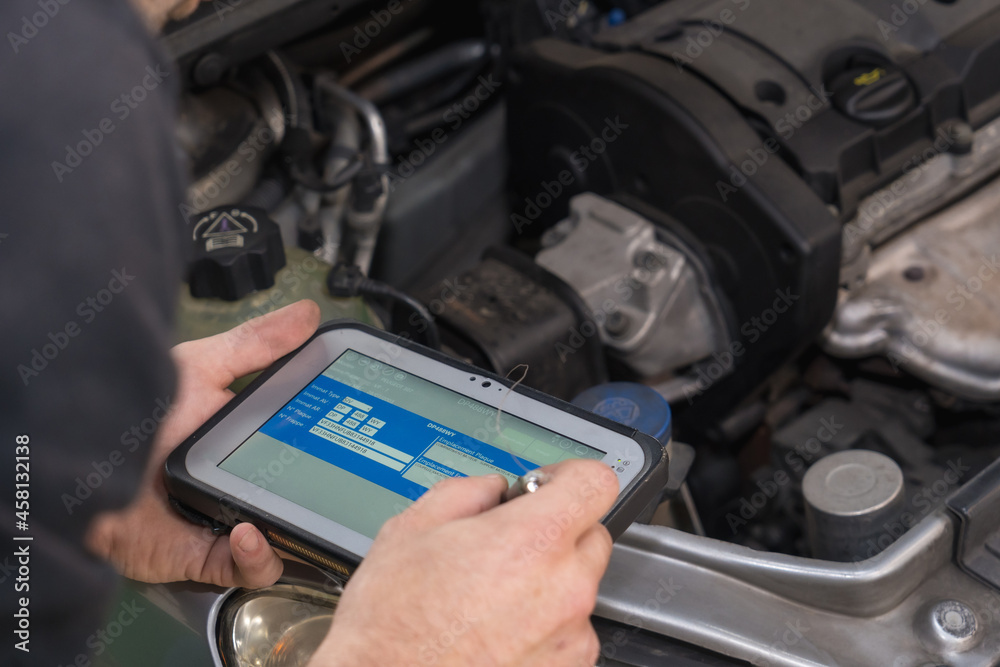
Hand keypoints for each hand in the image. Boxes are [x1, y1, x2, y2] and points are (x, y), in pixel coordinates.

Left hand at [86, 300, 320, 586]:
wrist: (79, 459)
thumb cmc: (131, 411)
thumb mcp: (202, 366)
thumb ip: (257, 344)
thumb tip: (308, 314)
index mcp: (242, 438)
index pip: (297, 445)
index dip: (324, 444)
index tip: (348, 433)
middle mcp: (237, 482)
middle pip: (295, 496)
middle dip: (318, 495)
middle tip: (334, 483)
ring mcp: (223, 519)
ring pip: (281, 539)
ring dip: (291, 534)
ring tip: (284, 515)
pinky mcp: (204, 555)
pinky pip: (246, 568)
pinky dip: (256, 557)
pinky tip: (248, 532)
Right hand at [311, 459, 618, 666]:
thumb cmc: (391, 627)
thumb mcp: (410, 529)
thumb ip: (467, 492)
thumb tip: (491, 490)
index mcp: (531, 540)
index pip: (595, 483)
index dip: (571, 477)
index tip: (549, 487)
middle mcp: (564, 587)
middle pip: (591, 535)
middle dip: (555, 533)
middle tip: (506, 547)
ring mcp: (571, 636)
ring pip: (579, 587)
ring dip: (549, 584)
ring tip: (491, 600)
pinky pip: (571, 631)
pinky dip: (545, 627)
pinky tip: (498, 631)